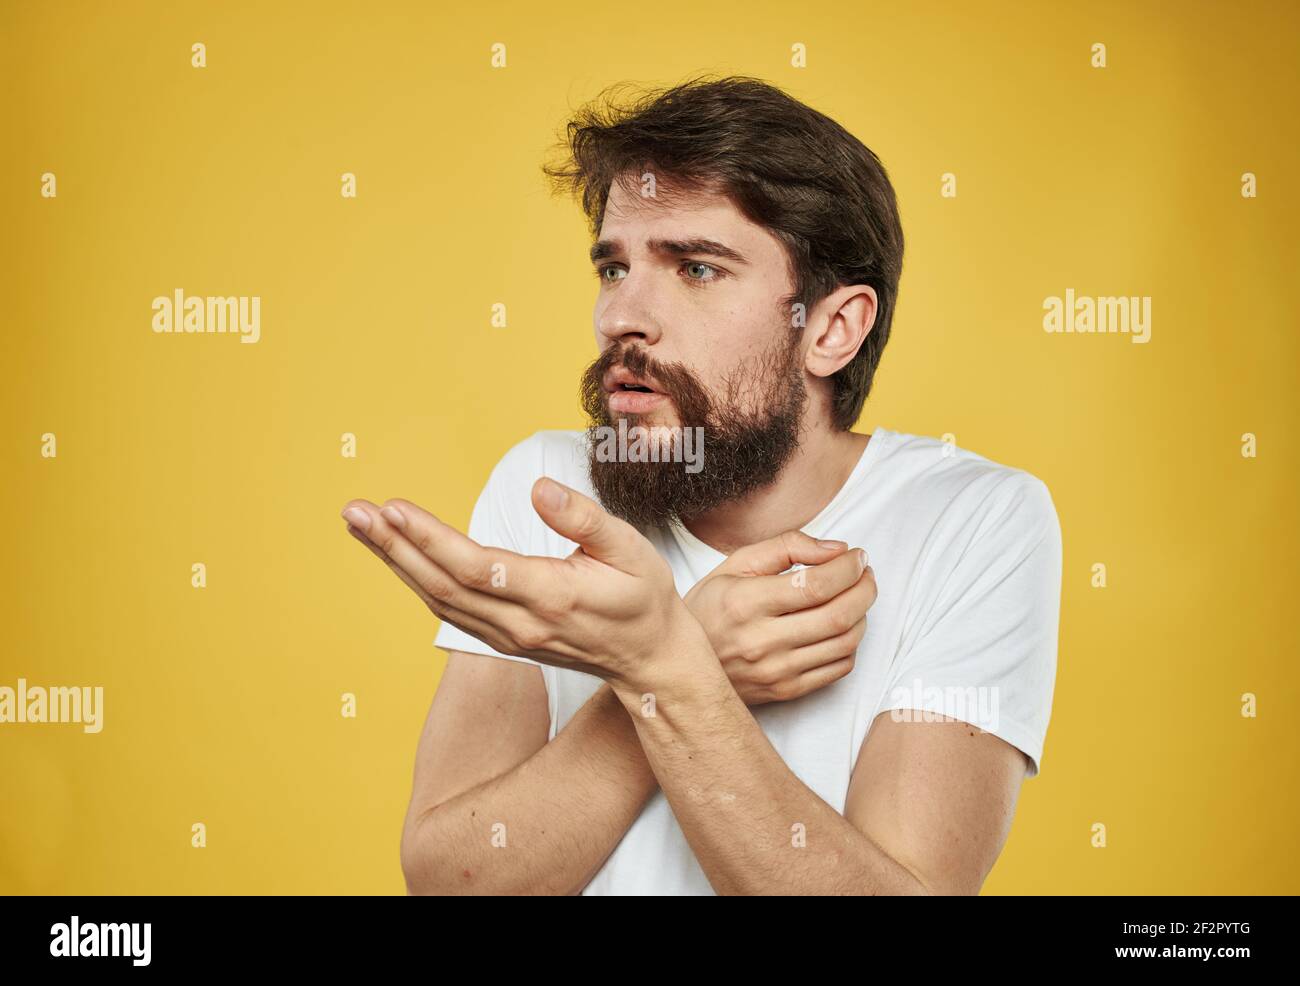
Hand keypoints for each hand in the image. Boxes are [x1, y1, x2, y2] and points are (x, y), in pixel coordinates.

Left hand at [340, 478, 711, 689]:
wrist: (651, 662)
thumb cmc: (645, 598)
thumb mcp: (632, 550)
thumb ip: (585, 519)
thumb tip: (538, 488)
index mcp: (552, 597)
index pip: (476, 568)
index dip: (429, 540)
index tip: (393, 509)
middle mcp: (521, 624)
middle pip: (442, 585)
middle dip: (393, 547)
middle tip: (353, 512)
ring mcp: (508, 638)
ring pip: (439, 600)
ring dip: (397, 563)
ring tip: (362, 526)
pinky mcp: (503, 641)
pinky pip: (450, 610)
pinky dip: (418, 580)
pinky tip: (398, 556)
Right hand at [683, 532, 876, 705]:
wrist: (678, 665)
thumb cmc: (709, 607)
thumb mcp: (735, 565)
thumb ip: (787, 547)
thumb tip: (837, 549)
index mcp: (745, 603)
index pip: (817, 585)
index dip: (848, 568)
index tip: (857, 556)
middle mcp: (761, 642)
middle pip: (838, 615)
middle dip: (865, 589)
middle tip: (865, 573)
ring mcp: (775, 672)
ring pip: (845, 643)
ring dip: (863, 615)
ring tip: (857, 595)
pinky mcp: (785, 692)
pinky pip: (838, 669)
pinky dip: (851, 643)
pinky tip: (841, 625)